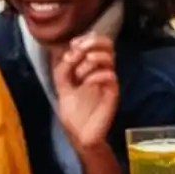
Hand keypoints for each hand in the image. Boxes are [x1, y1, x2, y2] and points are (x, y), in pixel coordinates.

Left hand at [55, 35, 117, 150]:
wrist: (80, 134)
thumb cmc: (73, 112)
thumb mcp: (62, 85)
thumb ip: (63, 67)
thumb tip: (71, 51)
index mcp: (90, 67)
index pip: (96, 43)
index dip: (86, 39)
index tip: (73, 45)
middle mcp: (102, 71)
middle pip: (108, 45)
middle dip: (92, 43)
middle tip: (80, 51)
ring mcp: (108, 82)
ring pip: (110, 58)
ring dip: (92, 60)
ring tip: (80, 73)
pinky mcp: (112, 93)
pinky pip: (110, 75)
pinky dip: (96, 75)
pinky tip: (86, 83)